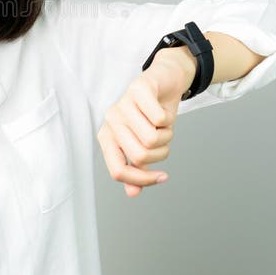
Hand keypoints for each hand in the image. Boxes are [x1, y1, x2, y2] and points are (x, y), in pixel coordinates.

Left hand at [96, 48, 195, 196]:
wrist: (165, 81)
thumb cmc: (152, 116)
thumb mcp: (144, 145)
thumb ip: (136, 168)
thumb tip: (132, 193)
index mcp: (107, 137)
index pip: (118, 171)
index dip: (143, 180)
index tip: (162, 178)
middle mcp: (110, 120)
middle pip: (140, 156)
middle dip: (160, 153)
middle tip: (162, 139)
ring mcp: (122, 103)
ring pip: (152, 139)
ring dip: (166, 135)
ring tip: (161, 124)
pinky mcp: (138, 88)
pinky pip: (159, 119)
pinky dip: (169, 120)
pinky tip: (163, 109)